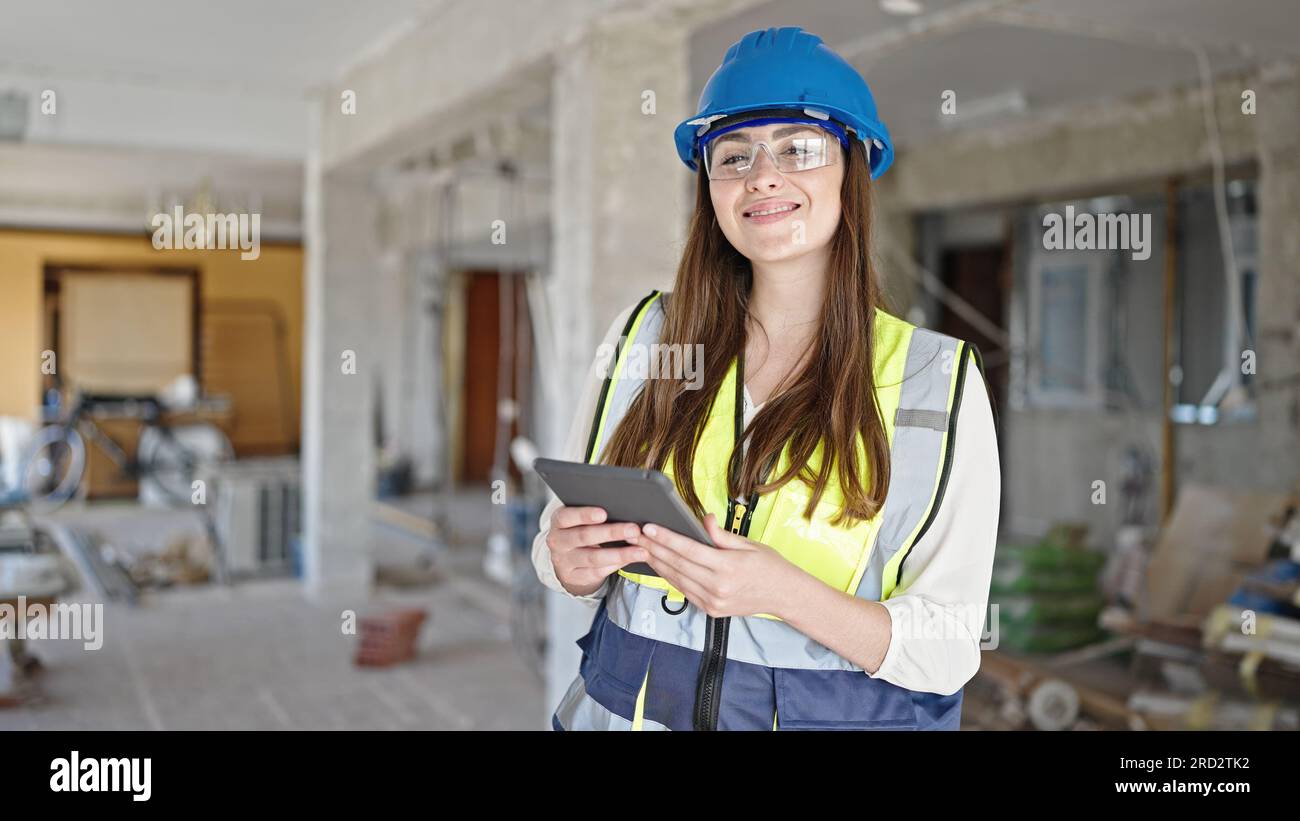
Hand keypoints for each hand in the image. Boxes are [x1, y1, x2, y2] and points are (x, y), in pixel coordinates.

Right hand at [545, 506, 647, 596]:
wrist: (565, 557)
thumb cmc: (578, 530)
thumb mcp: (578, 519)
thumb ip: (594, 514)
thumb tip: (622, 508)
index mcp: (558, 521)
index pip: (567, 516)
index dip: (585, 515)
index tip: (604, 513)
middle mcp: (558, 542)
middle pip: (584, 536)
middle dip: (611, 533)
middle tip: (633, 530)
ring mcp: (564, 561)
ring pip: (593, 558)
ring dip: (619, 554)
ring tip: (640, 551)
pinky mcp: (574, 577)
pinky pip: (596, 572)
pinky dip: (615, 566)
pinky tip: (629, 560)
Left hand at [634, 513, 798, 617]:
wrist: (784, 596)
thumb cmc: (769, 566)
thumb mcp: (749, 544)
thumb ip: (721, 535)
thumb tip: (704, 520)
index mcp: (727, 567)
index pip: (688, 549)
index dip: (666, 538)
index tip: (649, 527)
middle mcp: (717, 587)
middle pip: (677, 564)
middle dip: (653, 548)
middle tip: (635, 534)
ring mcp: (712, 601)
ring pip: (676, 579)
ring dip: (656, 562)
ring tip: (640, 548)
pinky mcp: (710, 609)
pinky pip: (684, 590)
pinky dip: (670, 577)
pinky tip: (659, 565)